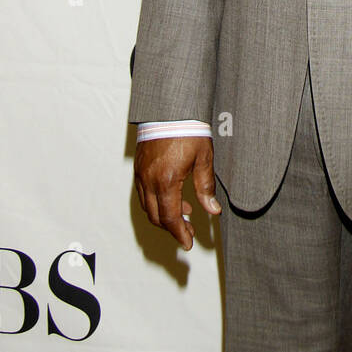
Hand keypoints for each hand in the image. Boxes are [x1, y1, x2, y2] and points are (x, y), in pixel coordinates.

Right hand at [134, 136, 220, 250]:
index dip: (180, 234)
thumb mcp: (204, 158)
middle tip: (188, 232)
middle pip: (157, 217)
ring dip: (163, 216)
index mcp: (167, 181)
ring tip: (183, 214)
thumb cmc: (188, 129)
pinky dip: (155, 202)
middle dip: (172, 229)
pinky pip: (142, 194)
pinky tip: (171, 197)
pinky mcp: (138, 168)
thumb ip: (206, 186)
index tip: (188, 244)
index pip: (171, 219)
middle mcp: (149, 181)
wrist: (169, 108)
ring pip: (147, 207)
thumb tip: (213, 210)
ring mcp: (141, 174)